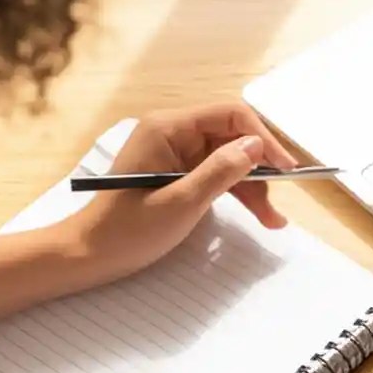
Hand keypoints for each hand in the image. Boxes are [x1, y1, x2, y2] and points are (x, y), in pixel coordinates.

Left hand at [55, 102, 296, 283]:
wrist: (87, 256)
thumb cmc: (127, 230)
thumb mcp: (181, 203)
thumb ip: (221, 171)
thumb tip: (256, 146)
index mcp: (168, 128)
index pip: (229, 116)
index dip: (263, 139)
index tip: (285, 169)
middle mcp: (173, 134)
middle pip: (232, 138)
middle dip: (260, 169)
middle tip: (281, 202)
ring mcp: (175, 154)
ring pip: (229, 160)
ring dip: (253, 187)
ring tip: (273, 221)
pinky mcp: (177, 174)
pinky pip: (216, 175)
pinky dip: (236, 193)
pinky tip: (258, 214)